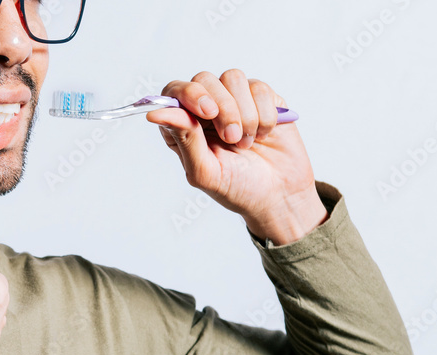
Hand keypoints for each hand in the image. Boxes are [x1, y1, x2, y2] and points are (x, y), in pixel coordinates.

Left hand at [145, 69, 323, 242]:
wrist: (281, 196)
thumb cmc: (238, 189)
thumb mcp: (205, 172)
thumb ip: (183, 139)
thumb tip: (155, 112)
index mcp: (185, 126)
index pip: (174, 92)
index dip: (188, 94)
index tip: (207, 112)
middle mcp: (207, 109)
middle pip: (204, 79)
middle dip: (223, 107)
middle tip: (232, 138)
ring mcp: (235, 100)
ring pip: (233, 77)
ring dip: (244, 113)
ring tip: (247, 142)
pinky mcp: (262, 99)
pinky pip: (259, 88)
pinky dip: (264, 114)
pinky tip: (264, 134)